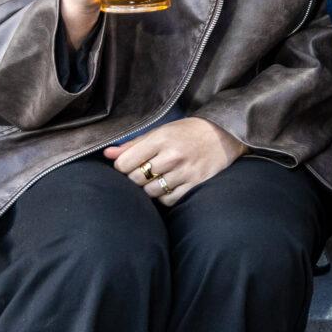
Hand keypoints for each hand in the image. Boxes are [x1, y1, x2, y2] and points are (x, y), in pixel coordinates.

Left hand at [104, 118, 247, 205]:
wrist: (224, 134)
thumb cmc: (188, 132)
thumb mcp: (161, 131)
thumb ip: (134, 144)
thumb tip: (107, 154)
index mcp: (161, 139)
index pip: (125, 163)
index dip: (122, 166)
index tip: (129, 164)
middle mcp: (173, 155)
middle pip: (136, 178)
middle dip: (135, 177)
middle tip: (144, 172)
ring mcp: (185, 171)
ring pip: (151, 192)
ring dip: (149, 188)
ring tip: (156, 179)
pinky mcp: (196, 183)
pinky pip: (169, 200)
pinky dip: (164, 197)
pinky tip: (169, 186)